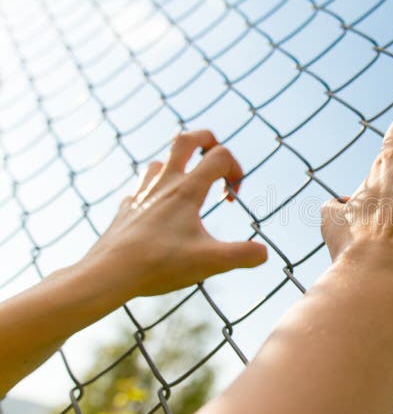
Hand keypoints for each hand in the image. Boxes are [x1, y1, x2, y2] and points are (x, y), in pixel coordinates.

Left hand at [84, 130, 266, 297]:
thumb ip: (243, 255)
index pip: (219, 156)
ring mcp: (142, 194)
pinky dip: (155, 191)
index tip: (232, 198)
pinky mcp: (126, 209)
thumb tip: (265, 253)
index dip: (235, 170)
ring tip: (189, 189)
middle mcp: (164, 185)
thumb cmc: (159, 265)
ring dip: (179, 167)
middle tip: (216, 158)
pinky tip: (159, 211)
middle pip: (185, 139)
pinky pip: (141, 187)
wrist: (107, 274)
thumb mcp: (210, 263)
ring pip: (160, 162)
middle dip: (207, 140)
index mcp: (187, 191)